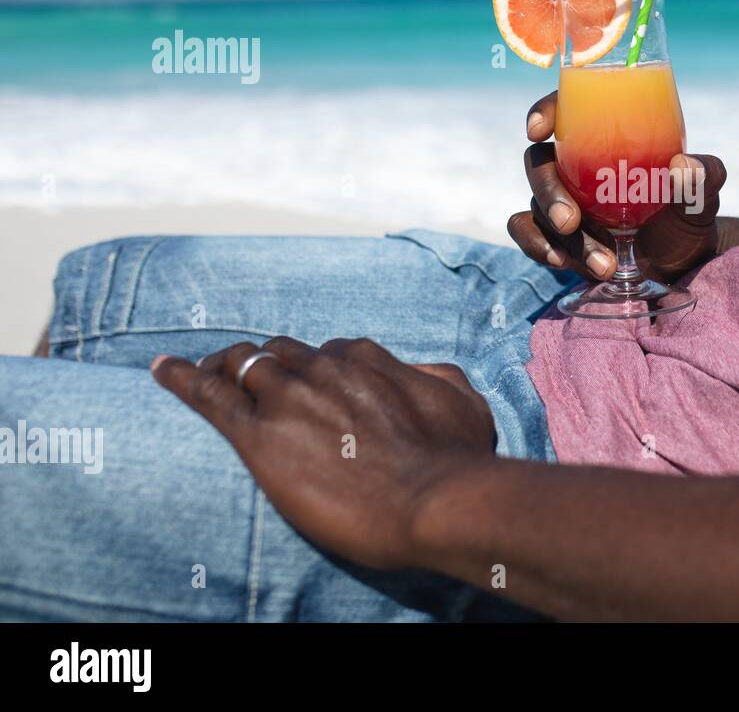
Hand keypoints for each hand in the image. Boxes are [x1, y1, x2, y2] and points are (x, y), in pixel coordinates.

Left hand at [151, 337, 495, 570]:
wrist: (434, 501)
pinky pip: (208, 394)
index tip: (315, 385)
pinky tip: (161, 371)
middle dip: (266, 362)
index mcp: (365, 359)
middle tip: (252, 376)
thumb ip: (434, 376)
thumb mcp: (462, 401)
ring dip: (225, 367)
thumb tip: (421, 370)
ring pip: (242, 365)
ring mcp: (288, 398)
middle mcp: (323, 367)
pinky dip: (181, 377)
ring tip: (207, 372)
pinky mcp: (259, 436)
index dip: (317, 369)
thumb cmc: (457, 458)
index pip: (328, 352)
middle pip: (280, 353)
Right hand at [507, 90, 726, 283]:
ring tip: (603, 264)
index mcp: (605, 139)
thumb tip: (682, 166)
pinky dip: (538, 247)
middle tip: (572, 221)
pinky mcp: (554, 235)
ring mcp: (562, 200)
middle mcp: (575, 166)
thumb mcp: (702, 195)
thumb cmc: (686, 215)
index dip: (545, 111)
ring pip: (536, 206)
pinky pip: (527, 234)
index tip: (539, 131)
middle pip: (539, 164)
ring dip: (561, 237)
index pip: (566, 111)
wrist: (680, 263)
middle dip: (549, 193)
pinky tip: (562, 263)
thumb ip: (704, 177)